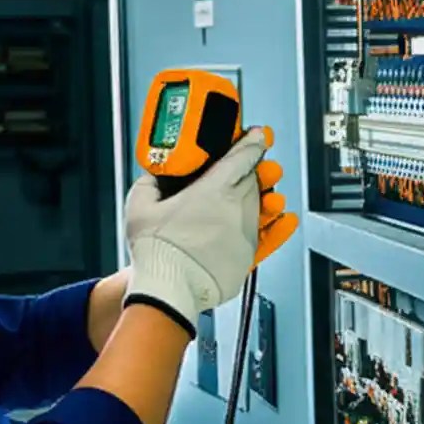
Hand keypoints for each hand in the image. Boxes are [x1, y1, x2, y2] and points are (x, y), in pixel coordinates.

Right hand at [122, 127, 270, 337]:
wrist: (169, 289)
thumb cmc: (157, 251)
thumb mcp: (139, 206)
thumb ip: (149, 184)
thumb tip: (153, 178)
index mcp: (213, 189)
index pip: (242, 157)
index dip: (252, 142)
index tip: (257, 134)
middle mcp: (236, 208)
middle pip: (253, 180)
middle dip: (252, 170)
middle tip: (247, 166)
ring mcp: (245, 233)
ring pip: (261, 206)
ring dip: (261, 196)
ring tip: (260, 192)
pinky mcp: (248, 257)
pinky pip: (270, 237)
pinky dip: (278, 226)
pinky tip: (284, 218)